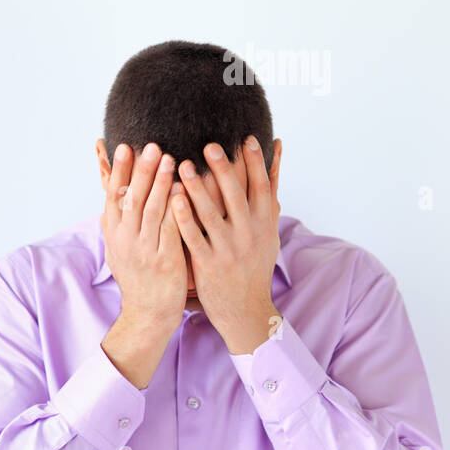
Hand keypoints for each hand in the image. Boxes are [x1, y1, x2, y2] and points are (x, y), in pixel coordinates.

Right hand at [99, 143, 188, 384]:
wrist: (148, 313)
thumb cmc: (138, 273)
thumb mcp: (119, 244)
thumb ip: (118, 216)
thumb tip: (112, 184)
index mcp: (114, 233)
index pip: (113, 195)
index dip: (120, 170)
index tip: (125, 146)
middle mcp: (126, 239)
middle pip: (133, 199)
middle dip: (142, 170)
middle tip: (152, 145)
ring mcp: (145, 251)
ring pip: (152, 212)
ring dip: (161, 184)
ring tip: (170, 160)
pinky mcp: (166, 262)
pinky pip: (172, 231)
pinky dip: (177, 210)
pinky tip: (184, 192)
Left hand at [171, 135, 282, 354]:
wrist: (246, 310)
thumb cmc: (255, 263)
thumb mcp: (269, 230)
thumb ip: (270, 191)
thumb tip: (277, 150)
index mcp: (265, 224)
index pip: (262, 188)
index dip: (255, 163)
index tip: (246, 139)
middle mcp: (249, 235)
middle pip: (236, 196)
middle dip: (223, 169)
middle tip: (209, 145)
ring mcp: (228, 250)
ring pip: (211, 215)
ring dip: (196, 189)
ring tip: (182, 165)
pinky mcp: (208, 265)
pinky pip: (194, 238)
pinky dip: (184, 218)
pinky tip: (173, 200)